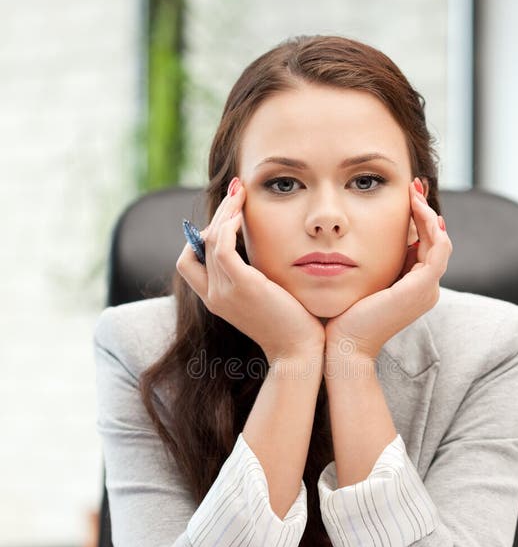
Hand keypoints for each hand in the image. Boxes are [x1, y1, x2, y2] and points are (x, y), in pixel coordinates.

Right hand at [176, 180, 325, 363]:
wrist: (299, 352)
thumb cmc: (291, 324)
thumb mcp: (264, 296)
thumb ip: (254, 275)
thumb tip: (256, 247)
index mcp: (215, 300)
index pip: (188, 261)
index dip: (201, 237)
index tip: (228, 218)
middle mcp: (213, 296)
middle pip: (196, 245)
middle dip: (215, 214)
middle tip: (235, 193)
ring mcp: (224, 293)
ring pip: (209, 240)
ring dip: (225, 212)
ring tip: (241, 195)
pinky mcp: (242, 287)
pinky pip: (221, 247)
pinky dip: (227, 226)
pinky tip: (242, 215)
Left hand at [324, 180, 452, 359]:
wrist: (343, 347)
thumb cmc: (342, 319)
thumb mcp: (359, 283)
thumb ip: (367, 264)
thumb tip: (355, 239)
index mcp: (413, 288)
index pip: (424, 246)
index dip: (418, 219)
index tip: (404, 195)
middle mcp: (425, 289)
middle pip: (436, 240)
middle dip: (425, 210)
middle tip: (413, 185)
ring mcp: (427, 289)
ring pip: (440, 240)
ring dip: (428, 212)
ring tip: (413, 191)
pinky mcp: (422, 287)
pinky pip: (438, 246)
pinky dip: (429, 224)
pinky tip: (413, 207)